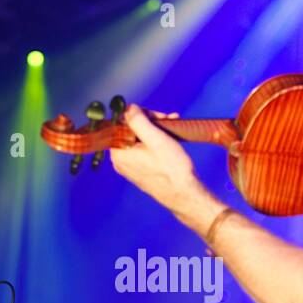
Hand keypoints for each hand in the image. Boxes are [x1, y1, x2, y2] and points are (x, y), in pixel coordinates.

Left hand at [109, 104, 212, 220]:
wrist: (183, 194)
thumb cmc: (171, 168)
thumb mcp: (156, 139)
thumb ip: (139, 121)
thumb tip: (129, 108)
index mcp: (119, 152)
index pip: (121, 123)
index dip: (139, 115)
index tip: (156, 116)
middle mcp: (120, 160)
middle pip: (130, 130)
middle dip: (150, 122)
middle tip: (167, 119)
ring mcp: (129, 167)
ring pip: (138, 139)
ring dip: (155, 130)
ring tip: (172, 126)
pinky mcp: (139, 171)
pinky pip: (143, 150)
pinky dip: (155, 142)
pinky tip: (169, 137)